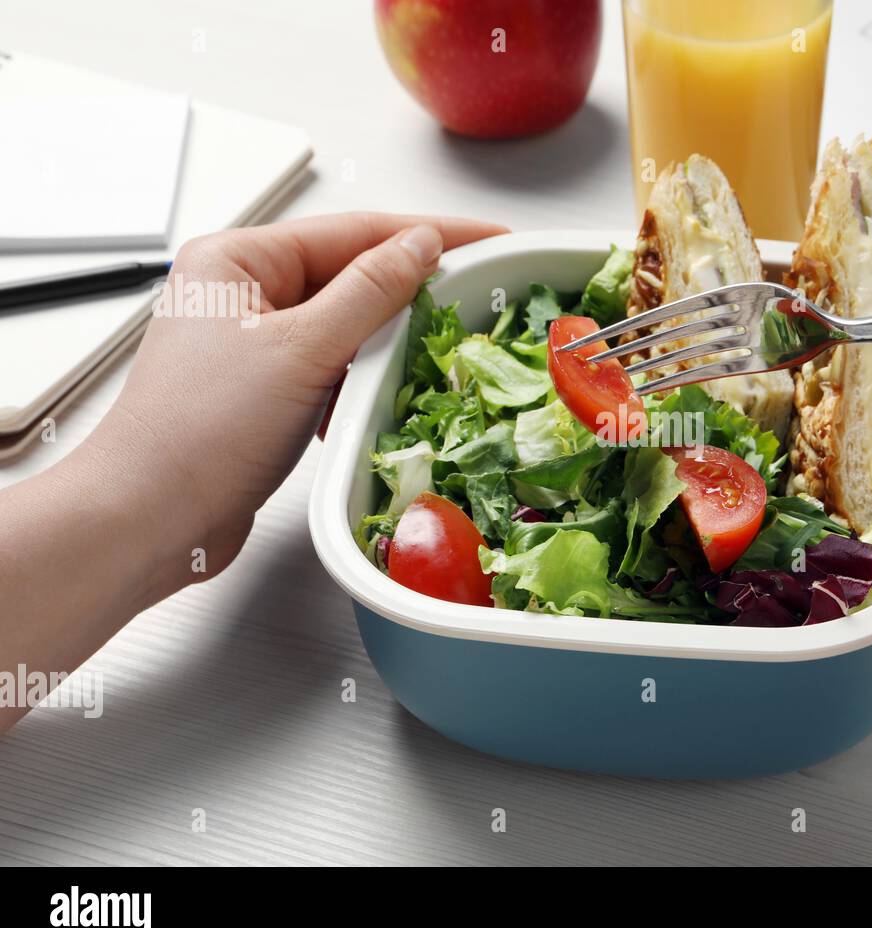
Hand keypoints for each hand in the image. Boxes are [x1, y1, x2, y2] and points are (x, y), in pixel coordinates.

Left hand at [93, 212, 505, 583]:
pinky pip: (332, 368)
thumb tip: (422, 245)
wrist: (150, 518)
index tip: (488, 239)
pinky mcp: (263, 392)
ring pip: (345, 326)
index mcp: (237, 258)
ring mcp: (252, 344)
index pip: (354, 231)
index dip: (429, 234)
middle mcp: (241, 292)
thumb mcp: (301, 348)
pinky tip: (388, 393)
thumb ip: (370, 291)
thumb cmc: (203, 429)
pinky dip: (363, 379)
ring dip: (388, 340)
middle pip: (350, 274)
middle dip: (412, 289)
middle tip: (480, 294)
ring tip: (442, 346)